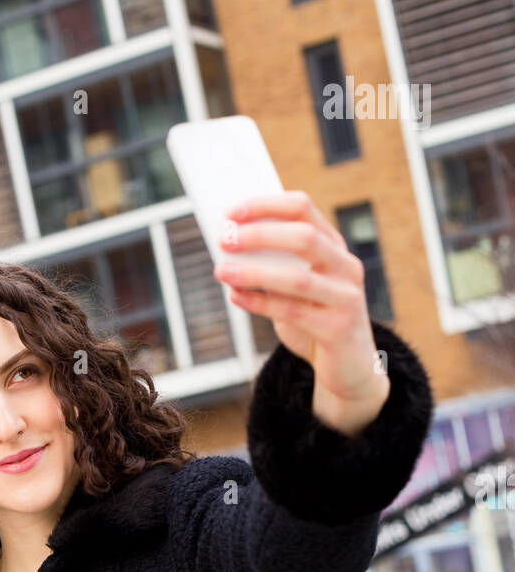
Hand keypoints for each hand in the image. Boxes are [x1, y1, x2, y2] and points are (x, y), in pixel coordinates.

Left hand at [214, 190, 390, 436]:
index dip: (265, 205)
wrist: (349, 366)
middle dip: (260, 235)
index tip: (230, 212)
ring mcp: (346, 298)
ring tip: (222, 270)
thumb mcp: (298, 286)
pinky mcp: (338, 329)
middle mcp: (346, 267)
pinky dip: (260, 303)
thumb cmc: (316, 320)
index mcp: (334, 247)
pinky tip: (235, 297)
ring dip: (254, 272)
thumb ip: (275, 265)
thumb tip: (230, 247)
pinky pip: (293, 313)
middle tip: (224, 239)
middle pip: (304, 237)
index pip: (303, 209)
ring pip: (298, 278)